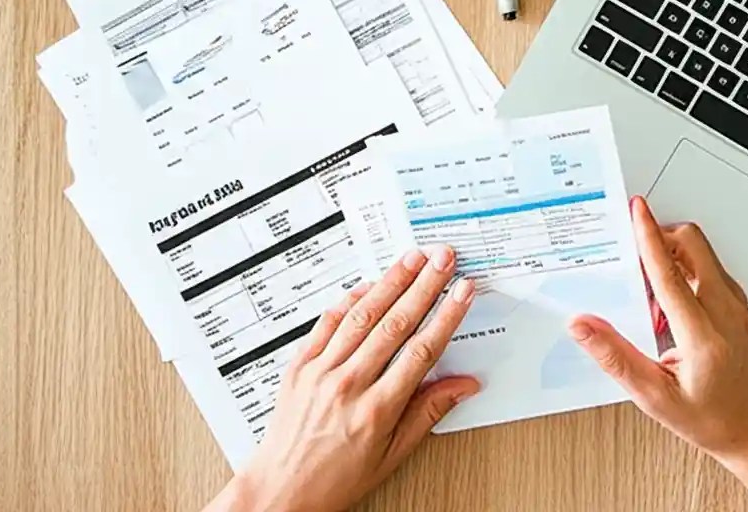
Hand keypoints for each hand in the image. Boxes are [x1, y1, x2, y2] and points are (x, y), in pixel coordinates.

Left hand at [204, 246, 477, 511]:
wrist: (283, 487)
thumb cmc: (337, 476)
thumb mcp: (393, 453)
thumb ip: (429, 412)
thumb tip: (464, 386)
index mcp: (376, 410)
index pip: (422, 351)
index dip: (447, 316)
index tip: (463, 292)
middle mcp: (348, 385)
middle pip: (396, 324)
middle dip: (425, 285)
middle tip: (444, 260)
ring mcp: (321, 372)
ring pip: (363, 315)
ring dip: (391, 281)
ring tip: (413, 258)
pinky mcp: (300, 365)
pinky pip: (328, 322)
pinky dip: (351, 299)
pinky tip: (370, 283)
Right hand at [569, 198, 747, 510]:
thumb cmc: (712, 417)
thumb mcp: (654, 396)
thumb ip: (616, 357)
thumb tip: (584, 326)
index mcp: (703, 334)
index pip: (669, 272)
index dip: (648, 237)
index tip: (636, 211)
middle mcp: (724, 310)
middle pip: (693, 244)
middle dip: (660, 235)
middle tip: (631, 247)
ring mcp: (735, 304)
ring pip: (702, 252)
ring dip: (672, 253)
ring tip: (646, 287)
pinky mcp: (737, 304)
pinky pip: (709, 267)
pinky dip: (684, 267)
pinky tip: (666, 300)